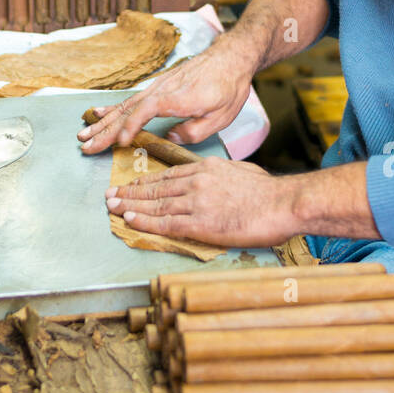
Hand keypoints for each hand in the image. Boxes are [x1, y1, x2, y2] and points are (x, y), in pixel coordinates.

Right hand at [78, 37, 255, 152]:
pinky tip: (98, 114)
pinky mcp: (157, 88)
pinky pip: (130, 100)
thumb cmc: (228, 87)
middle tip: (85, 146)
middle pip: (127, 111)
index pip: (146, 111)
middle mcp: (162, 91)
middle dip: (105, 130)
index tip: (119, 143)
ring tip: (83, 134)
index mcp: (178, 98)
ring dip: (103, 122)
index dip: (131, 127)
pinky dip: (112, 109)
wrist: (230, 58)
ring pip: (125, 106)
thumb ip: (194, 131)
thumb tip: (170, 139)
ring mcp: (157, 88)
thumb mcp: (221, 116)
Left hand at [105, 156, 298, 248]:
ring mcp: (197, 202)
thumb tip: (218, 181)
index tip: (133, 185)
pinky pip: (165, 222)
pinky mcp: (200, 223)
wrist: (282, 204)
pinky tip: (130, 220)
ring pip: (155, 204)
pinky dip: (145, 222)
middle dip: (131, 192)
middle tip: (111, 194)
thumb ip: (222, 176)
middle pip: (156, 188)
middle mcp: (197, 182)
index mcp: (207, 168)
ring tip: (112, 207)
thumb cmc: (269, 192)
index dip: (147, 181)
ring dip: (130, 206)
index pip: (169, 175)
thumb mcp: (242, 172)